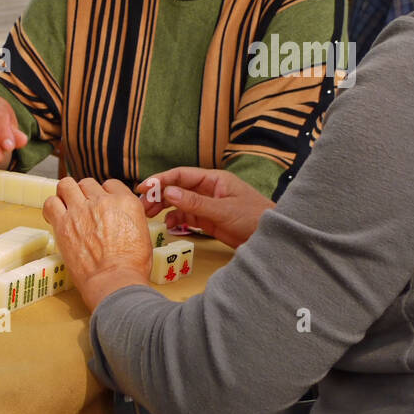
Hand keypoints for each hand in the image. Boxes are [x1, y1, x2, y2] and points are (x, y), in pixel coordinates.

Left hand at [44, 178, 152, 310]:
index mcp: (125, 202)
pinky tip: (54, 217)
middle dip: (84, 194)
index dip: (103, 194)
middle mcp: (103, 201)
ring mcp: (81, 210)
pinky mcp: (63, 223)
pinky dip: (51, 208)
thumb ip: (129, 218)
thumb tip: (120, 218)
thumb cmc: (131, 266)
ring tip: (65, 207)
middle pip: (87, 183)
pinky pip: (50, 203)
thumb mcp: (143, 234)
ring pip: (66, 185)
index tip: (99, 204)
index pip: (110, 185)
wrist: (115, 280)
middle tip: (81, 208)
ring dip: (65, 194)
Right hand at [136, 167, 271, 248]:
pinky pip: (186, 217)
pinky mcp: (208, 220)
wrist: (272, 238)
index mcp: (213, 180)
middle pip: (176, 188)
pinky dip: (176, 220)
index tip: (143, 187)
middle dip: (157, 195)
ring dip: (163, 208)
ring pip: (179, 203)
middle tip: (141, 205)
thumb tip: (168, 193)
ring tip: (149, 216)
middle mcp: (208, 190)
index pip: (181, 175)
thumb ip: (195, 203)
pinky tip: (169, 226)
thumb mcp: (223, 210)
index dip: (160, 180)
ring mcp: (207, 205)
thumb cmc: (254, 217)